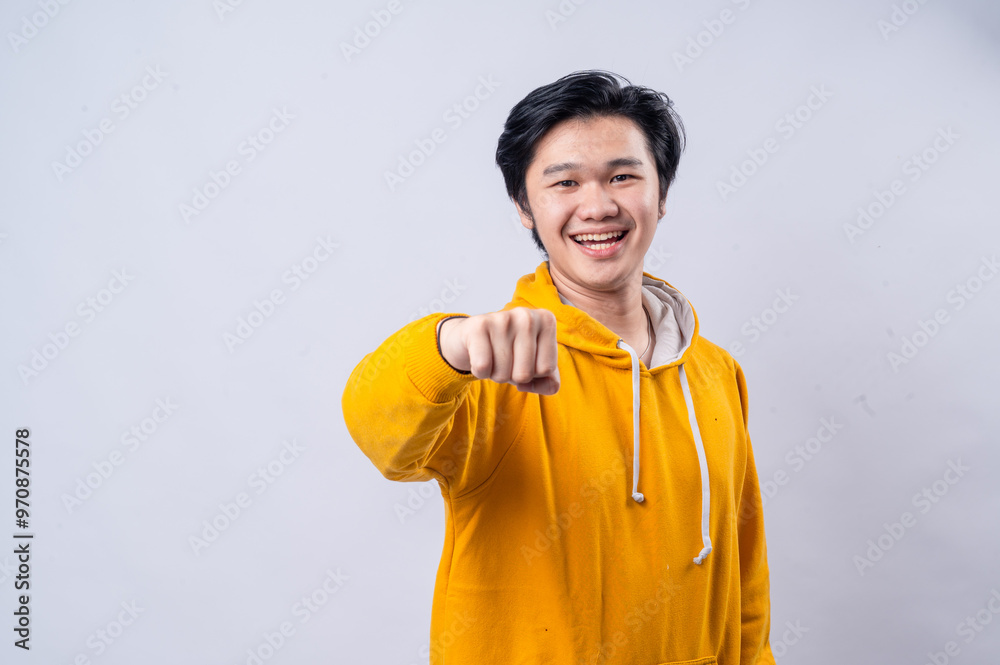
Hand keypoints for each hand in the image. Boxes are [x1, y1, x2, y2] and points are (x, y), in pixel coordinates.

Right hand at [438, 308, 559, 394]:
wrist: (472, 337)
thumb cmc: (510, 352)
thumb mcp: (535, 366)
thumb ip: (550, 381)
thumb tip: (545, 386)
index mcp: (546, 321)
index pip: (546, 369)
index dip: (533, 374)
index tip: (524, 359)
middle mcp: (527, 316)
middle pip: (525, 374)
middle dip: (513, 376)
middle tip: (506, 360)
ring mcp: (502, 318)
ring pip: (503, 374)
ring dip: (496, 374)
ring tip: (493, 356)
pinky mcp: (478, 326)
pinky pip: (483, 367)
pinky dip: (480, 372)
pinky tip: (479, 356)